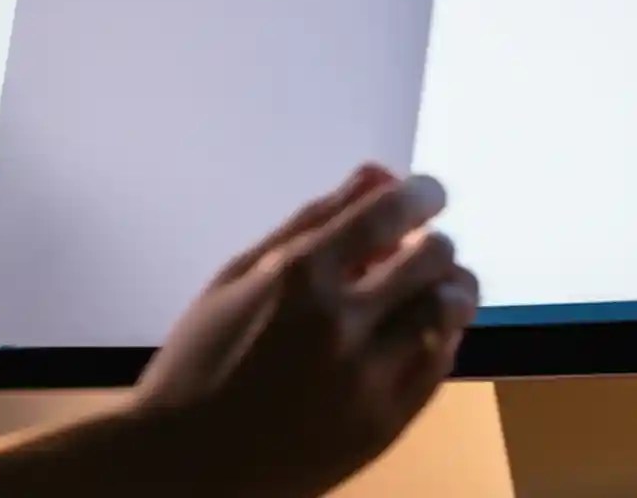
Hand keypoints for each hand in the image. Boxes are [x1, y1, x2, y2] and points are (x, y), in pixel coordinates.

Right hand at [0, 165, 477, 497]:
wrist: (188, 460)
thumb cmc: (200, 361)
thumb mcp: (237, 277)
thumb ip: (309, 223)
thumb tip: (372, 177)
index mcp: (296, 278)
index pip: (388, 215)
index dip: (420, 194)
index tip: (426, 193)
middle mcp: (341, 323)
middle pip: (432, 259)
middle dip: (431, 242)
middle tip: (416, 246)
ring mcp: (368, 377)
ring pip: (448, 311)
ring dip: (446, 288)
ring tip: (424, 288)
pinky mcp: (386, 422)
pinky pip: (440, 363)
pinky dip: (436, 336)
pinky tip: (411, 332)